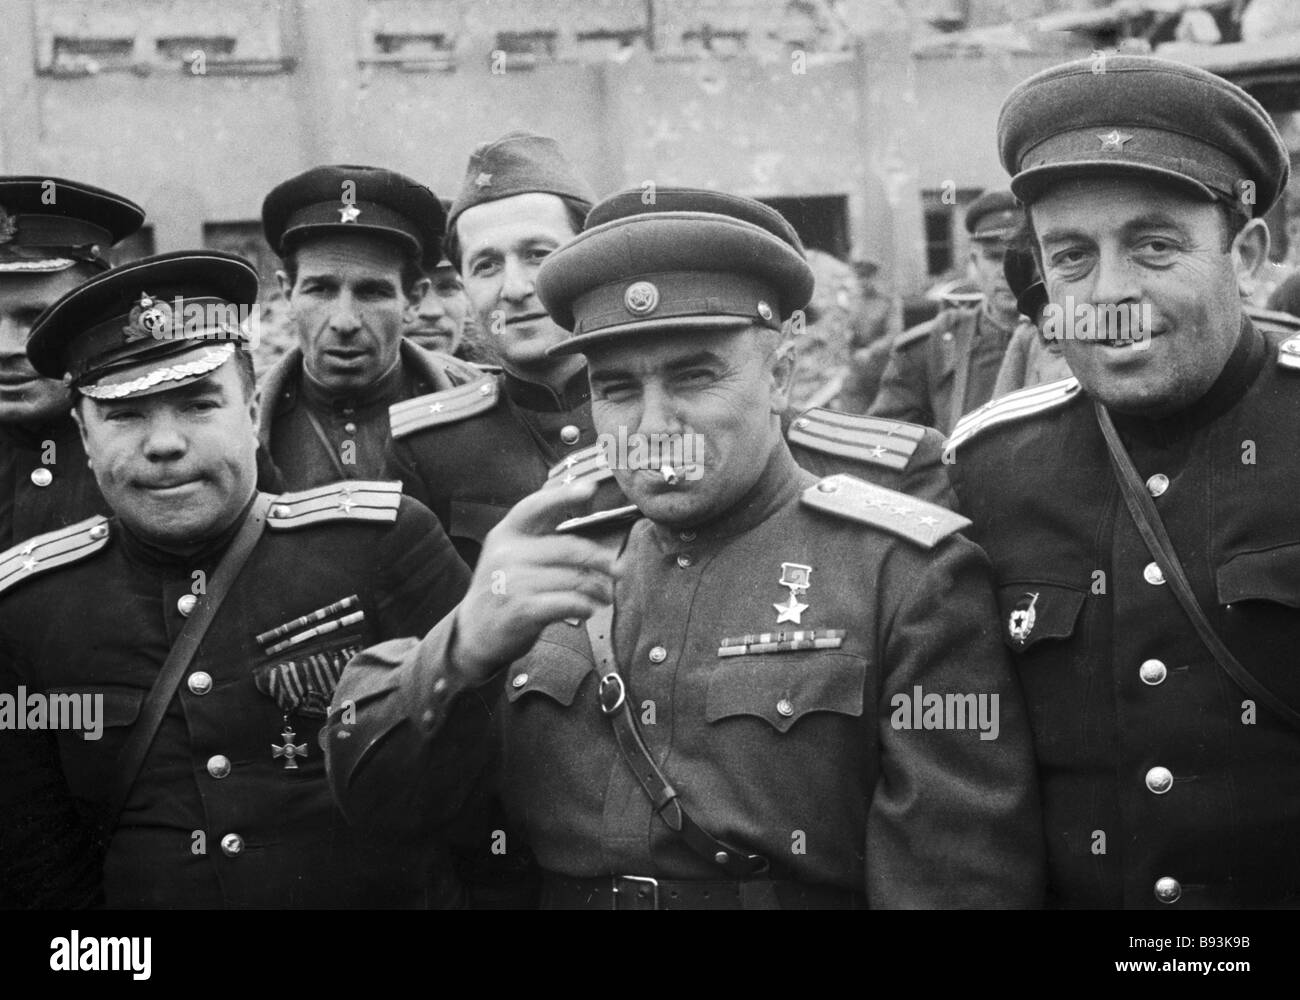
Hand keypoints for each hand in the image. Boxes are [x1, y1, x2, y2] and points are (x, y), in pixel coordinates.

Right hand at [450, 479, 620, 682]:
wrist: (473, 632)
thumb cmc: (502, 590)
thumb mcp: (509, 555)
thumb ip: (538, 536)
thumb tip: (581, 515)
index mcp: (505, 533)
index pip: (535, 506)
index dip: (563, 495)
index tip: (590, 488)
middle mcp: (506, 553)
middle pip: (568, 547)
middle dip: (600, 559)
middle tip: (617, 570)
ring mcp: (512, 582)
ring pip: (573, 578)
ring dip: (597, 589)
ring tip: (605, 595)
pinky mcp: (522, 609)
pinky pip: (568, 602)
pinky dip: (585, 606)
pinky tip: (588, 609)